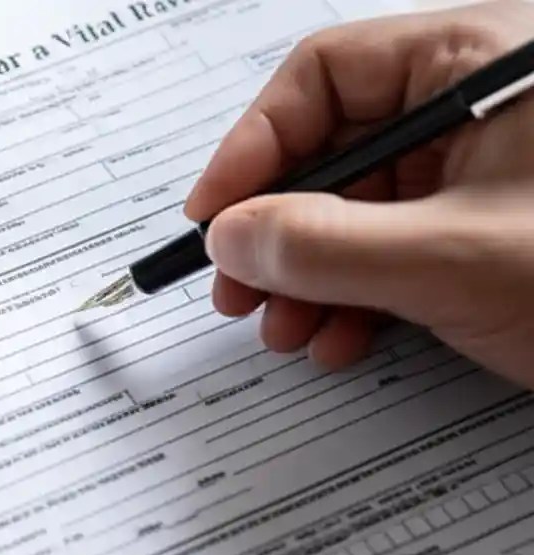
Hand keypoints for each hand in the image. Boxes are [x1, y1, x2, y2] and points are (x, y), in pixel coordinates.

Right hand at [186, 0, 533, 388]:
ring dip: (310, 274)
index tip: (214, 217)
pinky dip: (359, 293)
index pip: (325, 75)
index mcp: (480, 61)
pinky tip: (343, 338)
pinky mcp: (496, 223)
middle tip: (238, 290)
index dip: (253, 146)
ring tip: (287, 333)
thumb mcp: (452, 259)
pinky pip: (399, 242)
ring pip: (361, 203)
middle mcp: (481, 103)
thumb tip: (231, 240)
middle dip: (279, 229)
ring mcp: (490, 166)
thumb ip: (323, 246)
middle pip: (335, 144)